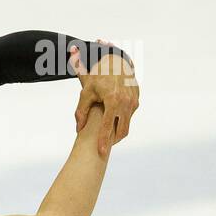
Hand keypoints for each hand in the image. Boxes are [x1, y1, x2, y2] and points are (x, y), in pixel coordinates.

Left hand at [71, 39, 138, 155]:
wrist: (116, 63)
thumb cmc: (98, 77)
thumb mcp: (86, 92)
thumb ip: (81, 111)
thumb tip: (78, 129)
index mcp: (113, 99)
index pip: (107, 126)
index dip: (103, 140)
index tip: (100, 152)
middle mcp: (126, 101)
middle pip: (121, 130)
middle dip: (112, 141)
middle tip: (104, 148)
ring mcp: (133, 101)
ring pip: (126, 125)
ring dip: (117, 134)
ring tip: (107, 139)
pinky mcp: (136, 100)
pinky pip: (129, 117)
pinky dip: (121, 123)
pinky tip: (112, 126)